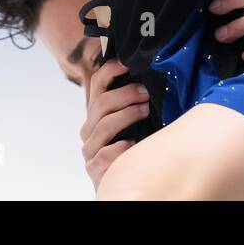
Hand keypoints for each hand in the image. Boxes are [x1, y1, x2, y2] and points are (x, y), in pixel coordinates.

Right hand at [78, 58, 147, 189]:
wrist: (120, 180)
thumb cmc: (130, 145)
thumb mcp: (131, 120)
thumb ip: (135, 101)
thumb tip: (153, 79)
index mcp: (96, 112)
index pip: (98, 82)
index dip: (111, 70)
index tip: (128, 64)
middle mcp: (90, 127)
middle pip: (102, 103)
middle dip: (125, 94)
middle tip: (146, 93)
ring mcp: (90, 148)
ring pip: (104, 125)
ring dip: (126, 116)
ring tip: (145, 112)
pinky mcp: (93, 167)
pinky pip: (103, 155)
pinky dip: (117, 149)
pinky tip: (131, 144)